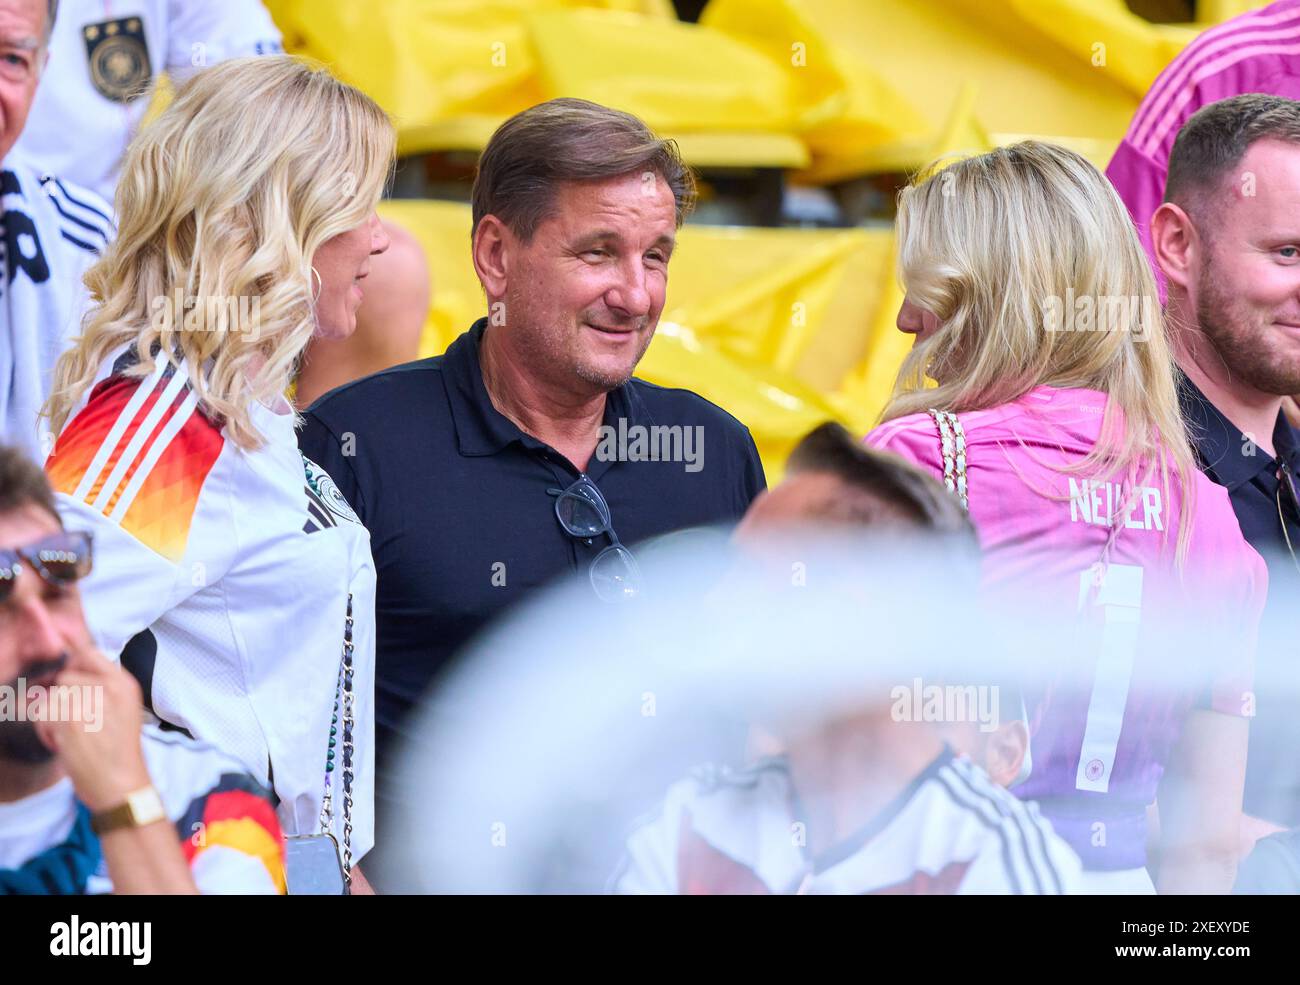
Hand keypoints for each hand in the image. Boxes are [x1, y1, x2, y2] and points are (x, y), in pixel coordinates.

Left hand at [33, 632, 150, 811]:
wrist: (121, 784)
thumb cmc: (118, 753)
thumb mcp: (121, 712)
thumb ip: (101, 688)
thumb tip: (66, 673)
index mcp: (124, 683)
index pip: (90, 652)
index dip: (70, 640)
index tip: (56, 626)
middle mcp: (108, 686)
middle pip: (65, 676)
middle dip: (59, 697)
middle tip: (73, 724)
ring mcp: (89, 701)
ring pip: (51, 696)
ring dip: (50, 718)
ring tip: (70, 737)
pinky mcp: (69, 718)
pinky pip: (42, 713)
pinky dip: (44, 731)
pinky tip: (62, 744)